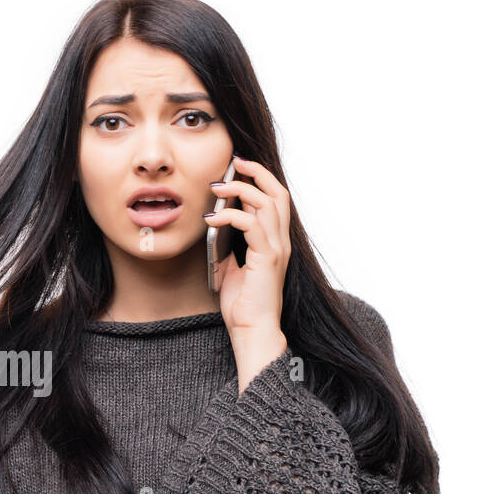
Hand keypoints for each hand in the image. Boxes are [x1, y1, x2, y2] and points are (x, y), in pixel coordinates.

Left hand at [205, 155, 290, 332]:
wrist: (252, 330)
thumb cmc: (243, 306)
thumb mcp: (232, 271)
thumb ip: (229, 249)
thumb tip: (214, 231)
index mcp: (274, 243)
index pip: (275, 200)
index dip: (260, 179)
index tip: (238, 167)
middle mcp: (281, 242)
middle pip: (277, 193)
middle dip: (256, 172)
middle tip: (233, 163)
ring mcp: (276, 249)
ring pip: (266, 203)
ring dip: (240, 190)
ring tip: (216, 188)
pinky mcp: (267, 258)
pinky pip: (251, 224)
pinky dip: (230, 216)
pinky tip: (212, 219)